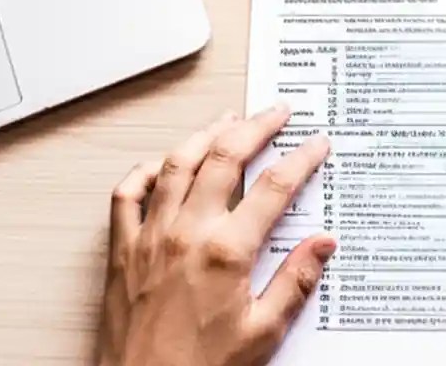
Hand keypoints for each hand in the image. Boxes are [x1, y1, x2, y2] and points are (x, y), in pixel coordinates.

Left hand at [97, 106, 333, 365]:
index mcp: (226, 252)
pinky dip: (145, 171)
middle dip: (255, 127)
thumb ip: (295, 282)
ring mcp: (150, 237)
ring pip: (176, 163)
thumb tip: (323, 245)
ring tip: (226, 120)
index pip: (274, 187)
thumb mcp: (262, 333)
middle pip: (224, 157)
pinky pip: (126, 194)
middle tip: (276, 113)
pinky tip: (160, 164)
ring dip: (204, 134)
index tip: (315, 145)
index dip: (301, 158)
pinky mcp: (122, 251)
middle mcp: (186, 233)